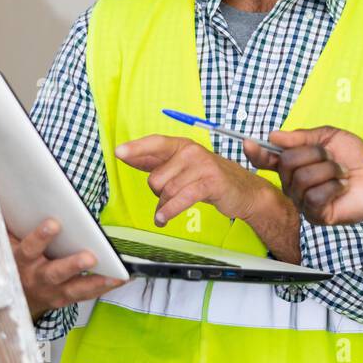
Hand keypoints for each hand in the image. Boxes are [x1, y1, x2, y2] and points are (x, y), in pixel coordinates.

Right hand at [10, 218, 124, 320]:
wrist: (12, 291)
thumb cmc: (16, 256)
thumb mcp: (8, 240)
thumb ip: (13, 223)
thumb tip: (17, 197)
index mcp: (20, 260)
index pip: (28, 249)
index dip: (40, 237)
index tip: (54, 223)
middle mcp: (35, 278)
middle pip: (53, 274)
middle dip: (72, 265)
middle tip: (90, 258)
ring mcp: (49, 291)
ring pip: (72, 288)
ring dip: (95, 282)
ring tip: (116, 275)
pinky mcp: (62, 299)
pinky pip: (85, 295)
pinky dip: (104, 287)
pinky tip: (121, 278)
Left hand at [115, 135, 274, 226]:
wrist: (243, 190)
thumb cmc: (209, 177)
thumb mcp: (183, 166)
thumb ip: (156, 161)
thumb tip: (126, 154)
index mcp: (182, 145)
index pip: (155, 144)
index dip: (136, 148)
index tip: (119, 152)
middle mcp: (191, 152)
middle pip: (156, 177)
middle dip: (157, 193)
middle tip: (167, 197)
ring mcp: (202, 166)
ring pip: (167, 191)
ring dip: (163, 207)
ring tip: (166, 213)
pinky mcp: (210, 182)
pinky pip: (181, 199)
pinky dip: (170, 211)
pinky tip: (163, 219)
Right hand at [243, 126, 362, 225]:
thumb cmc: (354, 158)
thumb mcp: (329, 137)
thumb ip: (302, 137)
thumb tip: (274, 136)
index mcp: (295, 163)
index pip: (269, 160)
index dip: (257, 152)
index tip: (247, 143)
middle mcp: (293, 183)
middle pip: (288, 163)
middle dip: (315, 154)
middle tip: (332, 158)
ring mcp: (303, 201)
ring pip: (303, 179)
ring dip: (329, 171)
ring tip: (340, 175)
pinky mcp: (315, 215)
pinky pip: (315, 196)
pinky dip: (333, 187)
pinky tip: (341, 189)